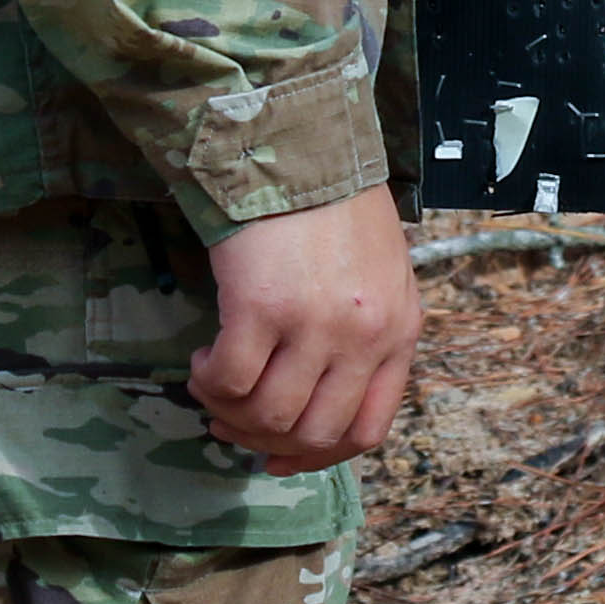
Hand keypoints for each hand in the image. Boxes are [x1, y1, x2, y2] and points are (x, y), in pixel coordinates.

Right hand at [192, 186, 418, 471]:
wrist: (299, 147)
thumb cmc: (336, 209)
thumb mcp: (382, 277)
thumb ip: (367, 337)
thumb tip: (318, 401)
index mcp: (399, 331)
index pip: (367, 431)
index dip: (316, 457)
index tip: (278, 454)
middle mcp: (364, 336)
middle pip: (313, 433)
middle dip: (265, 440)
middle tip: (232, 420)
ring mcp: (315, 324)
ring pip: (268, 416)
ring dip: (230, 411)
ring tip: (214, 379)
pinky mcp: (262, 306)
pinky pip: (228, 380)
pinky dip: (209, 381)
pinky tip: (204, 356)